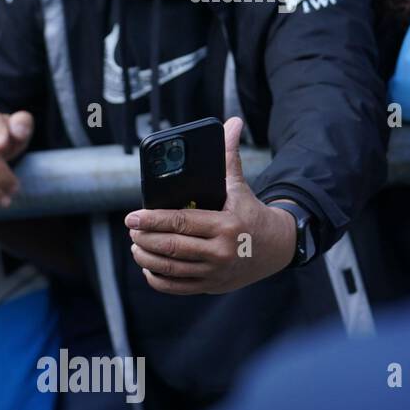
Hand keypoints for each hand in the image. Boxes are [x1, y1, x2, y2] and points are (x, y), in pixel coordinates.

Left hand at [124, 117, 296, 294]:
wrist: (278, 247)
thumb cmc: (250, 212)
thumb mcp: (239, 187)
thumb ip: (228, 157)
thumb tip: (232, 123)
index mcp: (225, 225)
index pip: (180, 222)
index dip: (151, 220)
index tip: (131, 217)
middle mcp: (221, 252)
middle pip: (171, 247)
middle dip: (145, 239)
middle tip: (132, 230)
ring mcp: (215, 272)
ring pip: (170, 269)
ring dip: (146, 258)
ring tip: (137, 246)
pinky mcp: (211, 286)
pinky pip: (177, 287)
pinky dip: (158, 279)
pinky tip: (149, 267)